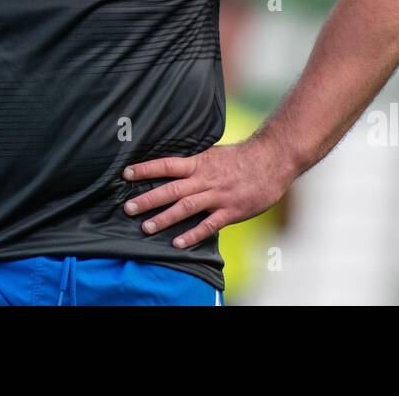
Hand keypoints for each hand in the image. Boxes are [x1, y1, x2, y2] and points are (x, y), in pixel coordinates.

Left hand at [121, 136, 297, 248]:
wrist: (272, 161)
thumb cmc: (242, 158)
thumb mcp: (213, 155)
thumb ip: (194, 164)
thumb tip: (172, 167)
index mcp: (199, 163)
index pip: (167, 165)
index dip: (146, 169)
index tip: (126, 174)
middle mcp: (205, 179)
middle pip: (171, 189)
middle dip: (148, 199)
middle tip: (128, 208)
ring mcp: (217, 196)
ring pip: (186, 208)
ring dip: (165, 218)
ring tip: (146, 228)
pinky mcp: (230, 211)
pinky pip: (208, 225)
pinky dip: (192, 234)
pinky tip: (178, 243)